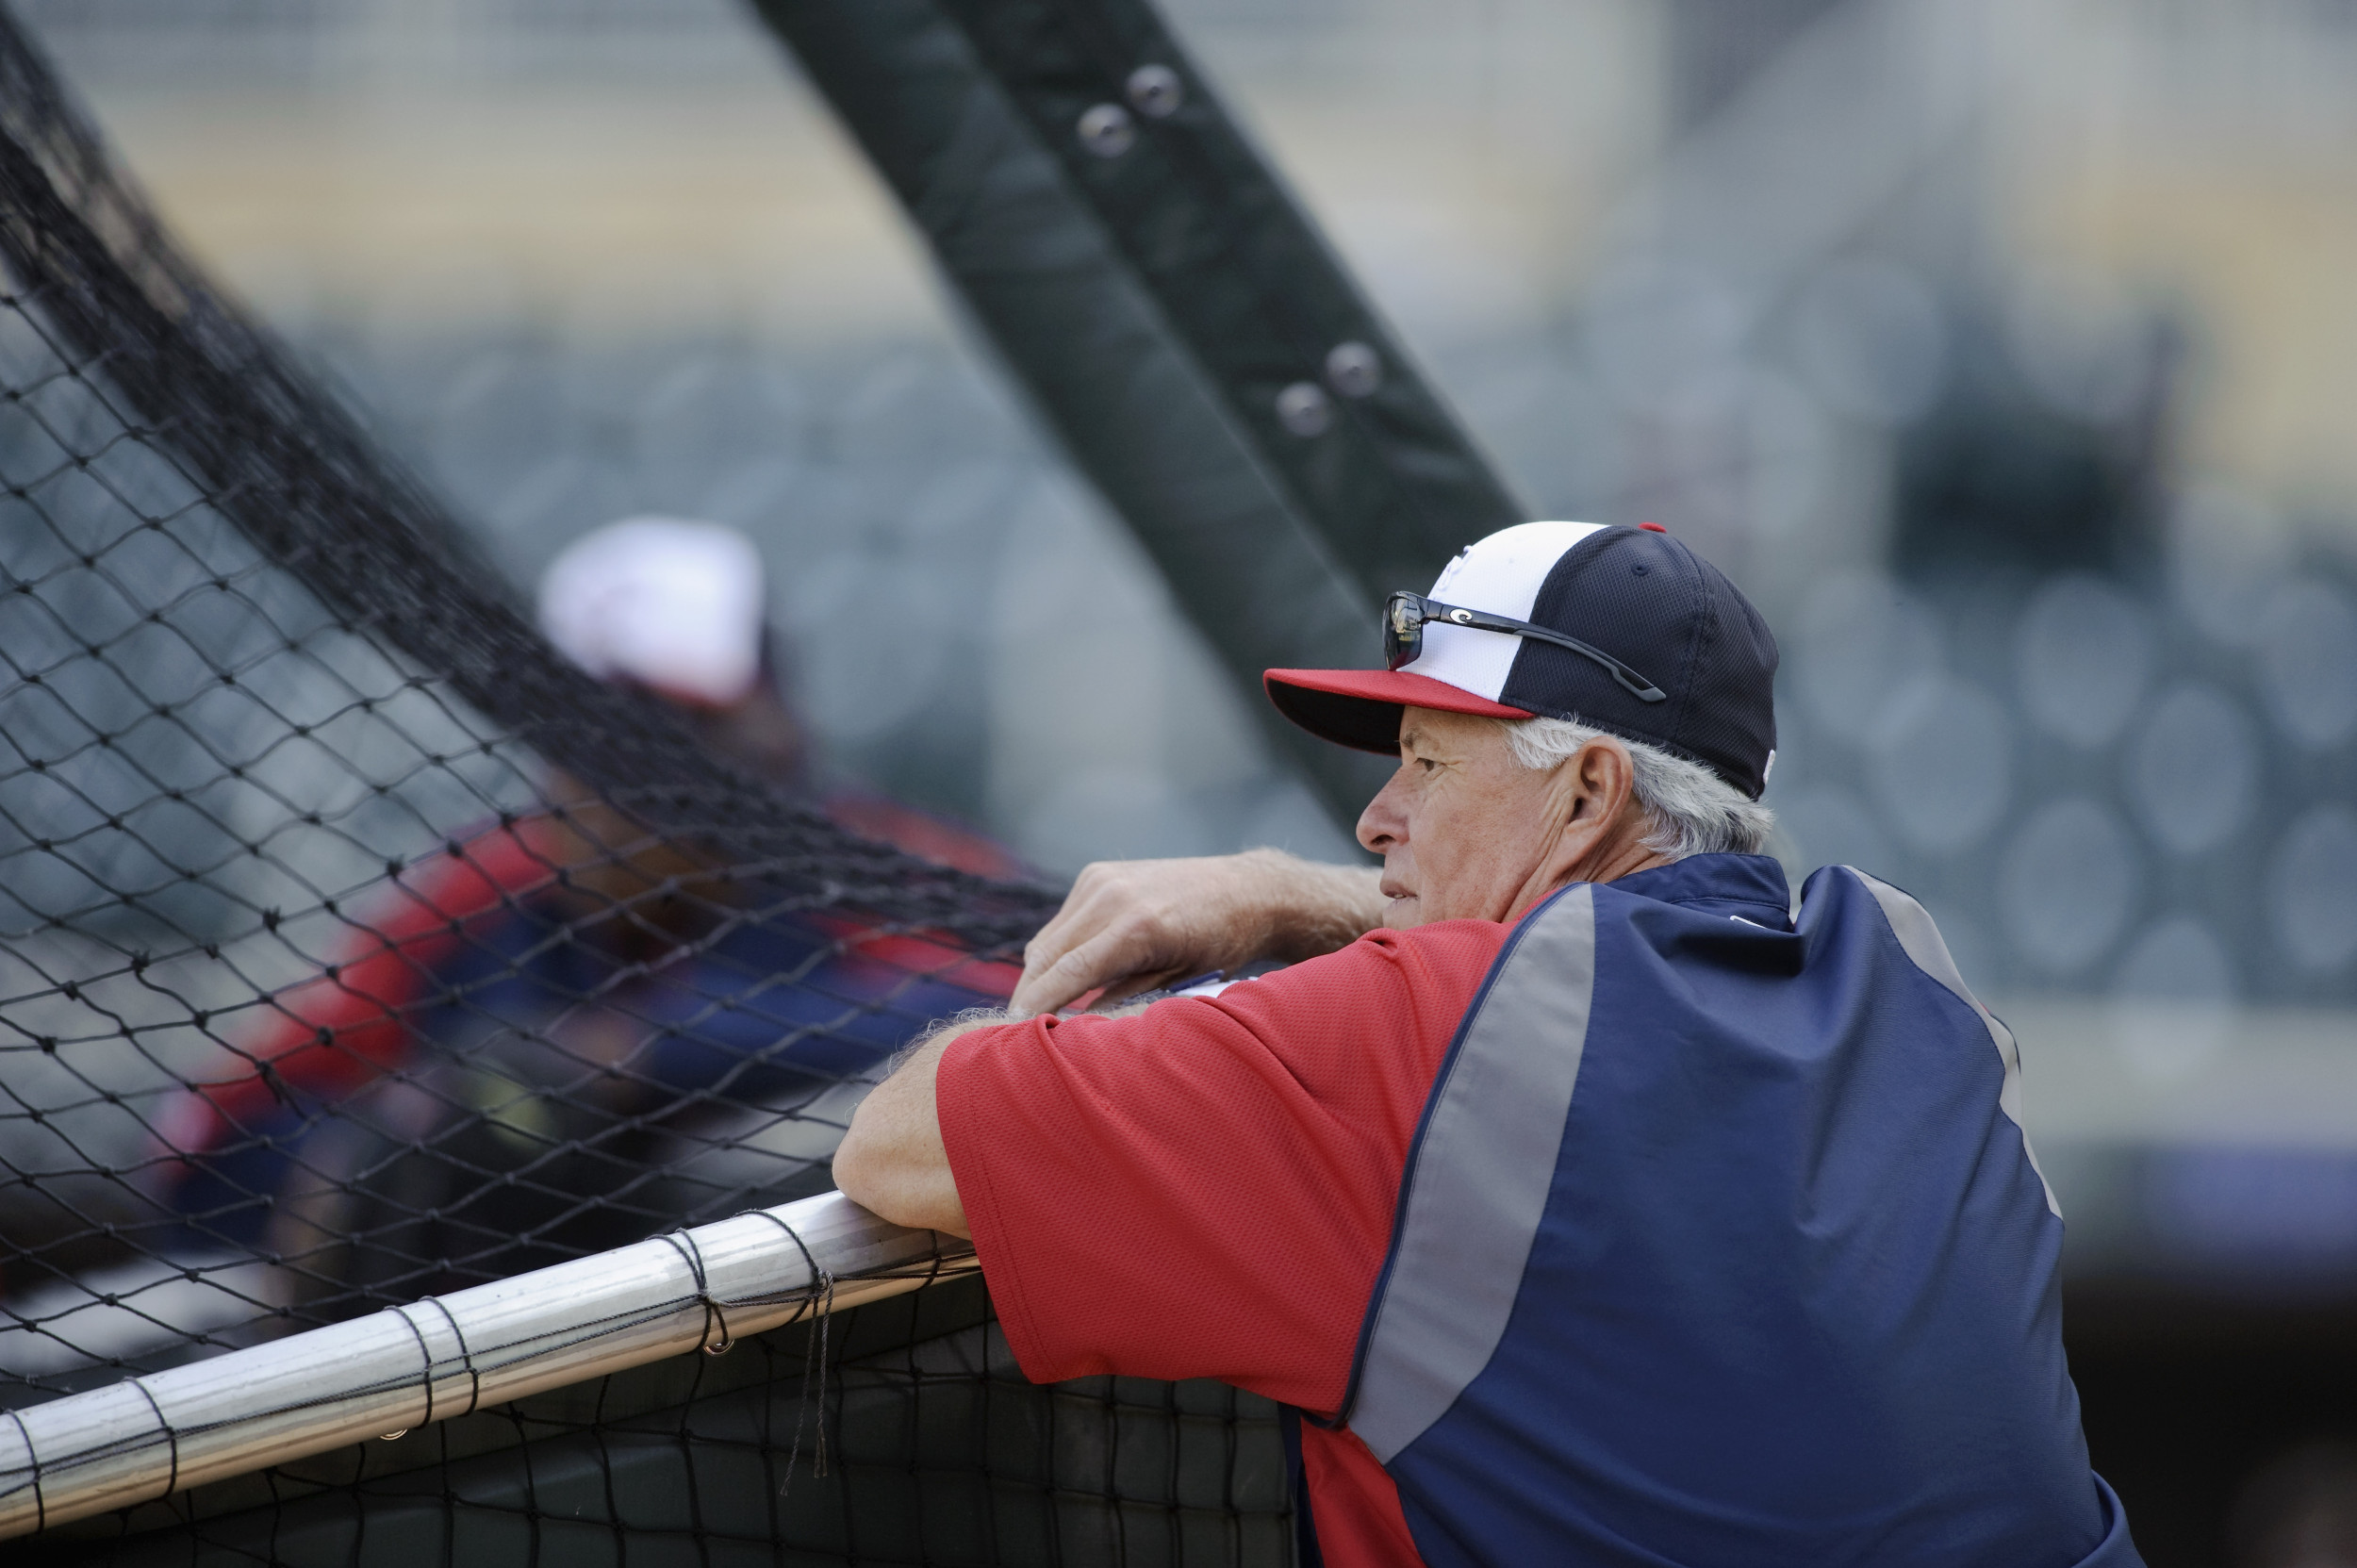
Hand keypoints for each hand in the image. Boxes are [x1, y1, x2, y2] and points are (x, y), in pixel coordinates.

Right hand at [1010, 848, 1383, 1017]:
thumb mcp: (1179, 984)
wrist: (1247, 891)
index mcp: (1137, 926)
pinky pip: (1063, 921)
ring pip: (1048, 938)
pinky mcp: (1097, 873)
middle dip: (1028, 995)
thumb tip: (1075, 1022)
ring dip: (1040, 974)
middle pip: (1046, 955)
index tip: (1014, 1035)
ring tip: (1038, 1011)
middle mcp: (1113, 894)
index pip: (1067, 973)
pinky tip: (1066, 975)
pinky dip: (1058, 949)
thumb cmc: (1223, 946)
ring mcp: (1101, 878)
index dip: (1036, 1006)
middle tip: (1016, 1032)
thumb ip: (1124, 1000)